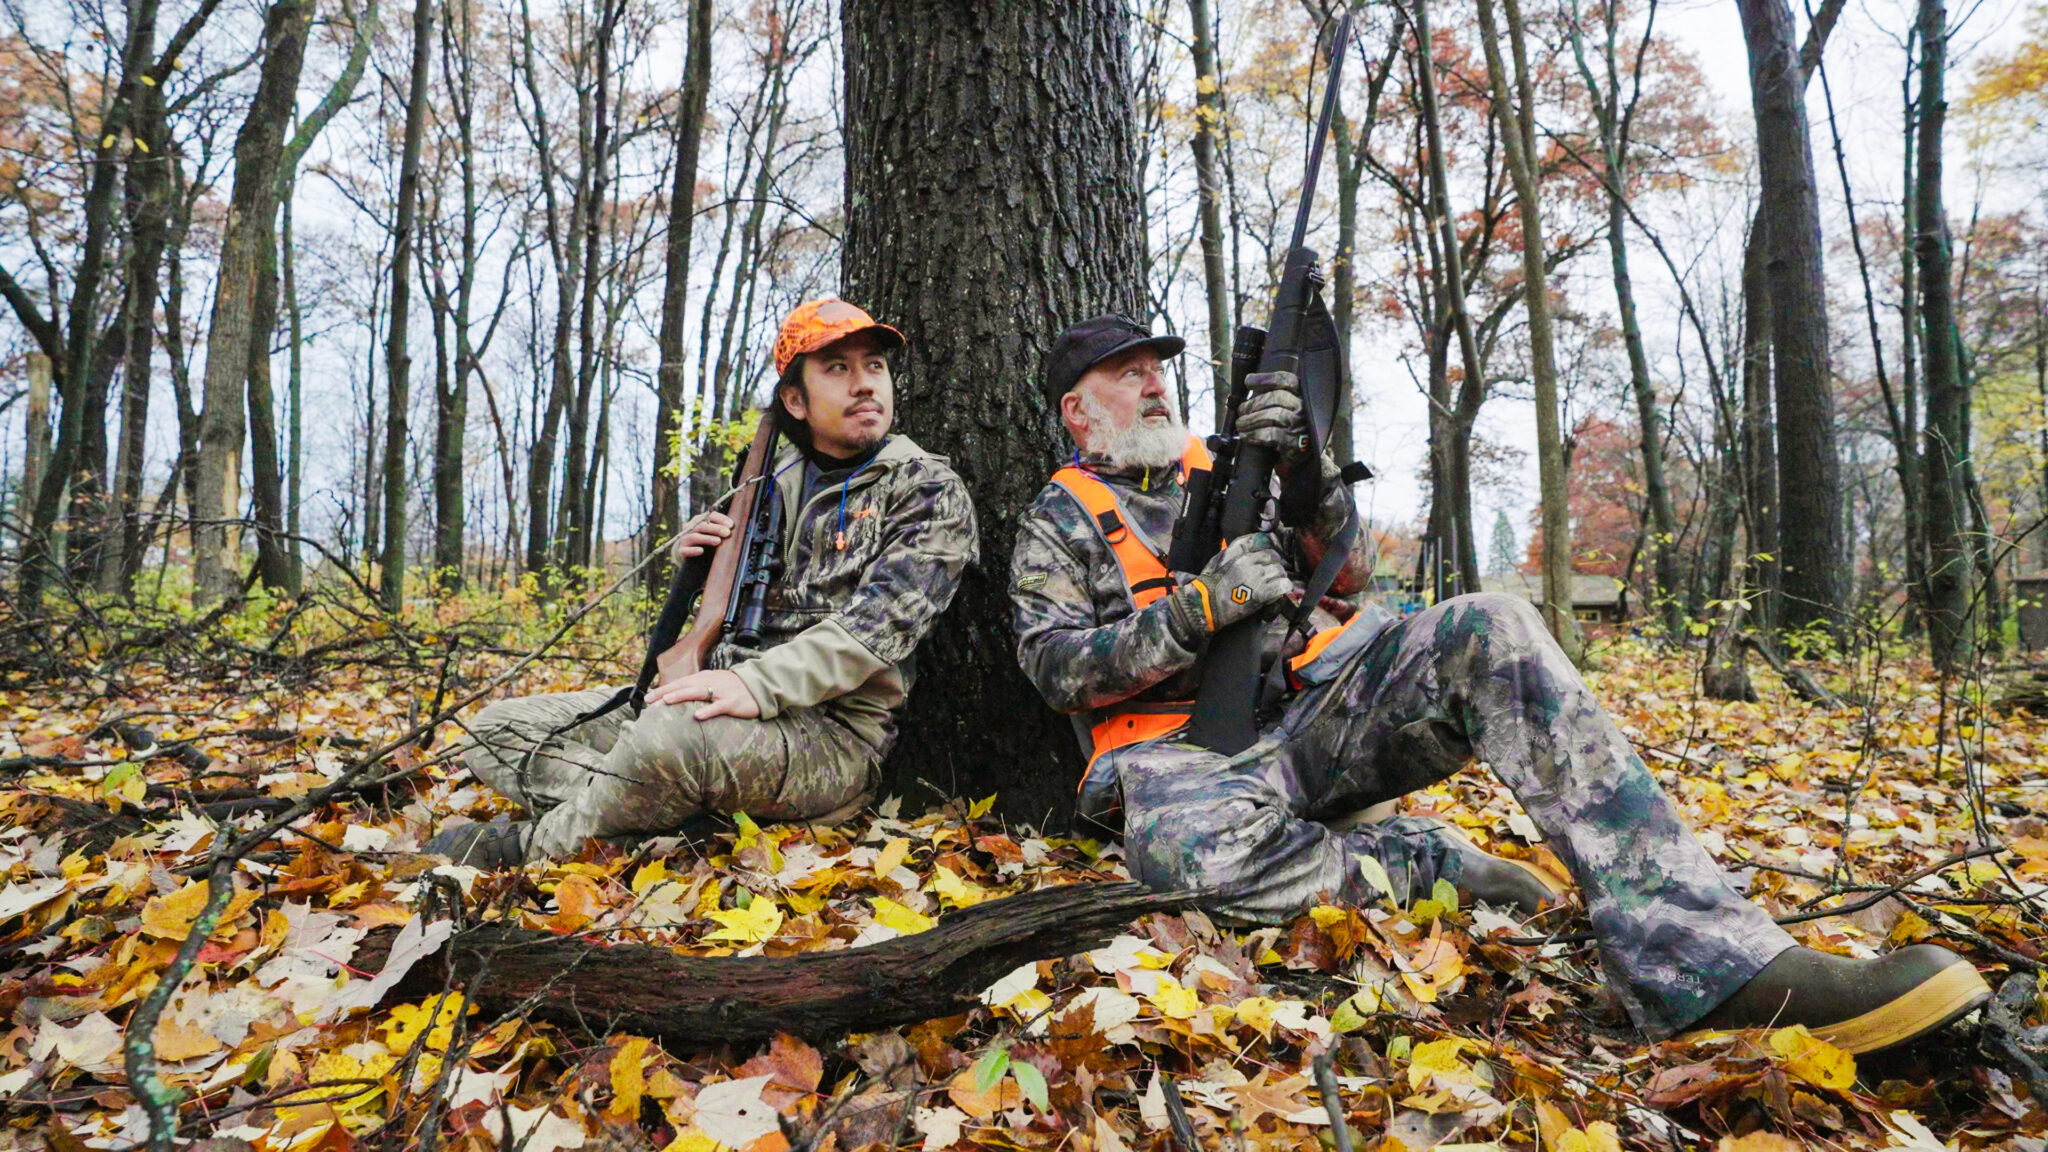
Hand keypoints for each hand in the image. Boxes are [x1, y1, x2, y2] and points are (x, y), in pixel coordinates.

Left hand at [645, 668, 761, 719]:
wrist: (760, 686)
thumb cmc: (733, 688)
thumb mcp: (714, 684)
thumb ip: (698, 689)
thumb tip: (678, 697)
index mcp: (704, 678)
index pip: (680, 683)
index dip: (664, 689)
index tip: (648, 698)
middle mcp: (710, 682)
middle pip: (684, 685)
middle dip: (666, 692)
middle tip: (649, 700)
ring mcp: (721, 691)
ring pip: (698, 692)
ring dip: (681, 695)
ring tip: (666, 701)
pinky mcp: (733, 702)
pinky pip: (718, 706)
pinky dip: (708, 710)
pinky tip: (697, 716)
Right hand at [671, 511, 734, 561]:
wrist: (688, 554)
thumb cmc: (705, 541)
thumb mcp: (712, 533)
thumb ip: (721, 529)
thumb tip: (736, 529)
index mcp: (699, 520)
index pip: (710, 516)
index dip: (720, 519)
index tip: (731, 525)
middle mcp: (690, 527)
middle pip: (703, 526)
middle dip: (716, 529)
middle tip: (727, 533)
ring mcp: (685, 539)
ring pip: (695, 537)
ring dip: (707, 538)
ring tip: (718, 541)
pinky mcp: (682, 550)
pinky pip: (686, 550)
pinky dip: (693, 550)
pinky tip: (701, 551)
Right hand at [1191, 533, 1291, 630]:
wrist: (1208, 604)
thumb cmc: (1211, 584)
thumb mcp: (1218, 560)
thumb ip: (1234, 550)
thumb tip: (1248, 543)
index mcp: (1241, 555)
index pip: (1266, 547)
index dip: (1270, 556)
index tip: (1269, 562)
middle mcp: (1251, 563)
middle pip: (1275, 559)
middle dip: (1275, 568)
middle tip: (1271, 577)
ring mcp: (1258, 577)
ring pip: (1281, 572)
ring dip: (1279, 578)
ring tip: (1273, 586)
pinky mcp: (1262, 593)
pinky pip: (1283, 586)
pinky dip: (1283, 588)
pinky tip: (1277, 593)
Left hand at [1236, 371, 1309, 464]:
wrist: (1300, 457)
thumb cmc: (1287, 430)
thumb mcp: (1284, 409)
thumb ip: (1271, 395)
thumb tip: (1250, 383)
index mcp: (1302, 396)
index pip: (1287, 380)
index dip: (1266, 379)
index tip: (1248, 382)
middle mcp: (1305, 408)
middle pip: (1277, 397)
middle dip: (1254, 403)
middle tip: (1241, 410)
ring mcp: (1302, 426)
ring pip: (1274, 415)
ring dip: (1251, 420)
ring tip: (1240, 424)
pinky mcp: (1296, 443)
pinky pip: (1271, 434)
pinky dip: (1255, 434)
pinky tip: (1246, 436)